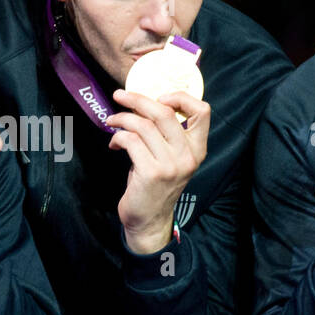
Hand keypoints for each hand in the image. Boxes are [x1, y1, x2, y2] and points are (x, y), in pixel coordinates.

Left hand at [106, 88, 209, 253]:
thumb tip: (143, 102)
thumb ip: (166, 134)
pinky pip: (131, 141)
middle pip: (165, 112)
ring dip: (122, 118)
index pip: (202, 111)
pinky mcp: (151, 172)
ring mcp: (171, 164)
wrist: (149, 219)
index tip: (158, 96)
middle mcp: (188, 155)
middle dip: (138, 99)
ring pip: (144, 125)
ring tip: (112, 121)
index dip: (180, 97)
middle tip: (120, 95)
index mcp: (197, 148)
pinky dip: (118, 137)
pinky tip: (114, 144)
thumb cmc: (155, 184)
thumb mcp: (170, 158)